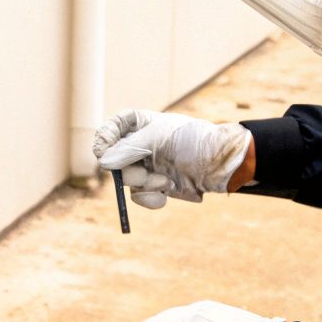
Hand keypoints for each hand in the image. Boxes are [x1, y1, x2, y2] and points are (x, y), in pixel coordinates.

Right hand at [93, 110, 251, 208]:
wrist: (220, 165)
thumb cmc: (192, 141)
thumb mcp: (159, 139)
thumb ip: (129, 149)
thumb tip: (102, 162)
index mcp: (142, 124)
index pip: (114, 127)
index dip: (104, 137)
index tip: (101, 151)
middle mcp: (141, 145)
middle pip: (115, 158)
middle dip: (128, 168)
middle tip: (141, 173)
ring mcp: (147, 166)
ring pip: (126, 180)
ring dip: (143, 184)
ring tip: (165, 182)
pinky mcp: (155, 186)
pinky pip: (139, 196)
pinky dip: (150, 198)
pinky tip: (166, 194)